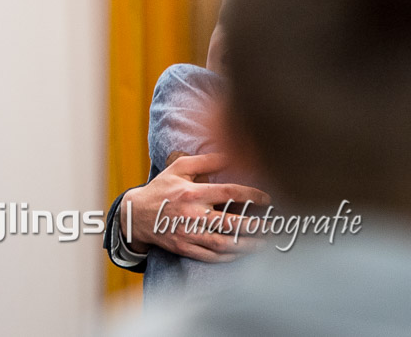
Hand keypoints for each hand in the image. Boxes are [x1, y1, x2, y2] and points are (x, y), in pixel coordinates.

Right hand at [118, 153, 268, 262]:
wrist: (136, 214)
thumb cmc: (161, 188)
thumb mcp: (178, 168)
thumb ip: (205, 161)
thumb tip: (230, 154)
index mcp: (192, 193)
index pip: (228, 193)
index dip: (252, 195)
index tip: (268, 198)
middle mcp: (191, 214)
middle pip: (231, 223)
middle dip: (257, 226)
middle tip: (275, 226)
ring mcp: (188, 234)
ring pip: (225, 244)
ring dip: (248, 245)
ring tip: (265, 243)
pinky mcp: (184, 248)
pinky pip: (211, 256)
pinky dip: (230, 257)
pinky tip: (242, 253)